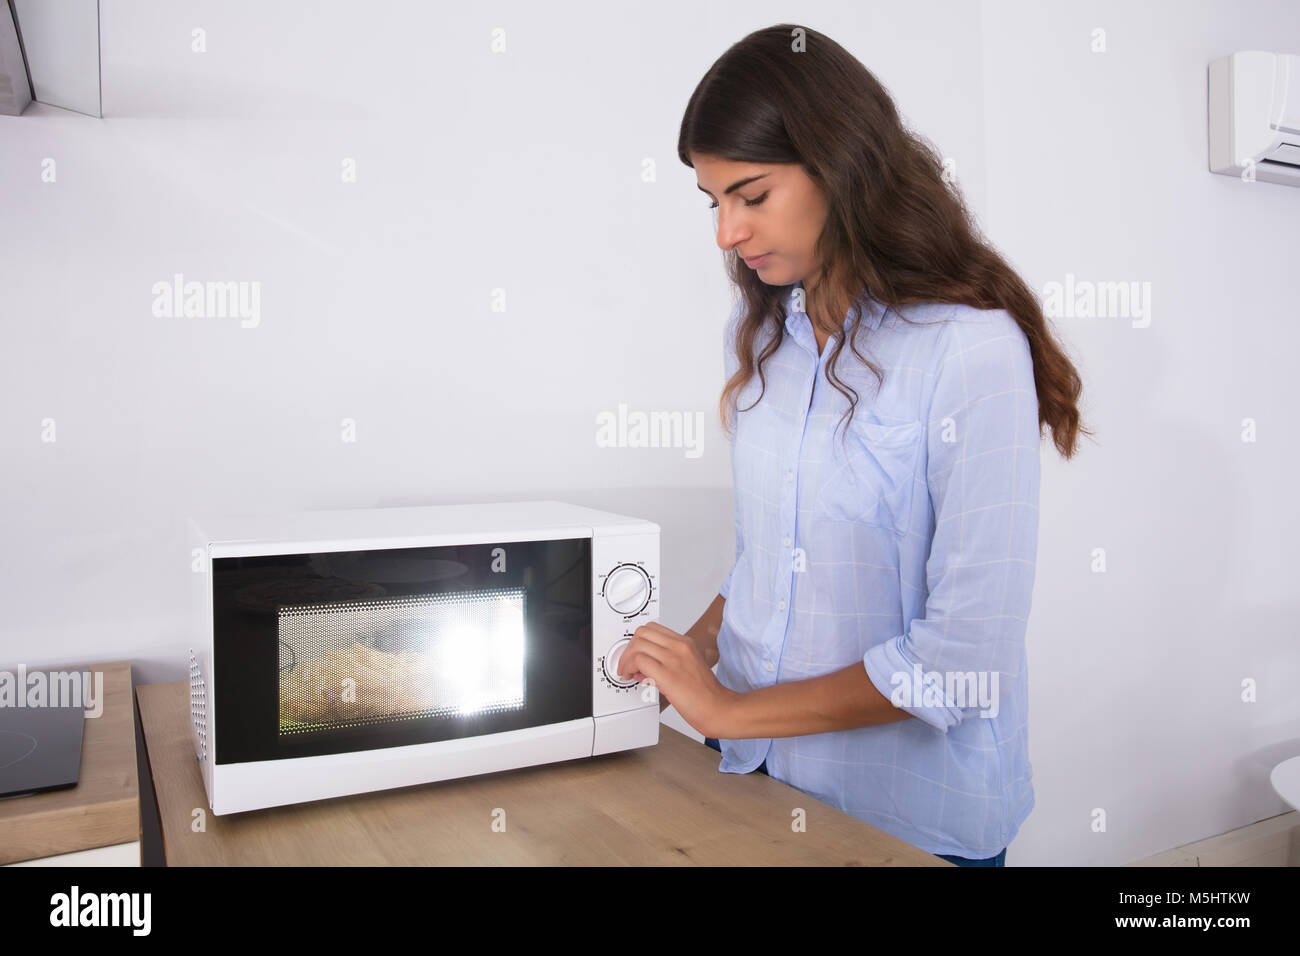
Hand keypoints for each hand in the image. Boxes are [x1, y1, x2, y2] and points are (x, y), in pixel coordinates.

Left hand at [617, 621, 735, 738]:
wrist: (718, 709)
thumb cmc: (705, 694)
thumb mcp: (689, 667)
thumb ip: (667, 662)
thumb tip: (645, 666)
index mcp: (686, 643)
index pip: (653, 629)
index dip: (638, 641)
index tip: (635, 654)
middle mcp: (679, 647)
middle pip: (643, 633)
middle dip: (629, 647)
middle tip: (628, 663)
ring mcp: (674, 659)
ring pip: (638, 644)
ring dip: (626, 658)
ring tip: (628, 671)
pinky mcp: (668, 674)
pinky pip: (639, 660)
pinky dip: (629, 667)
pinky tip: (632, 676)